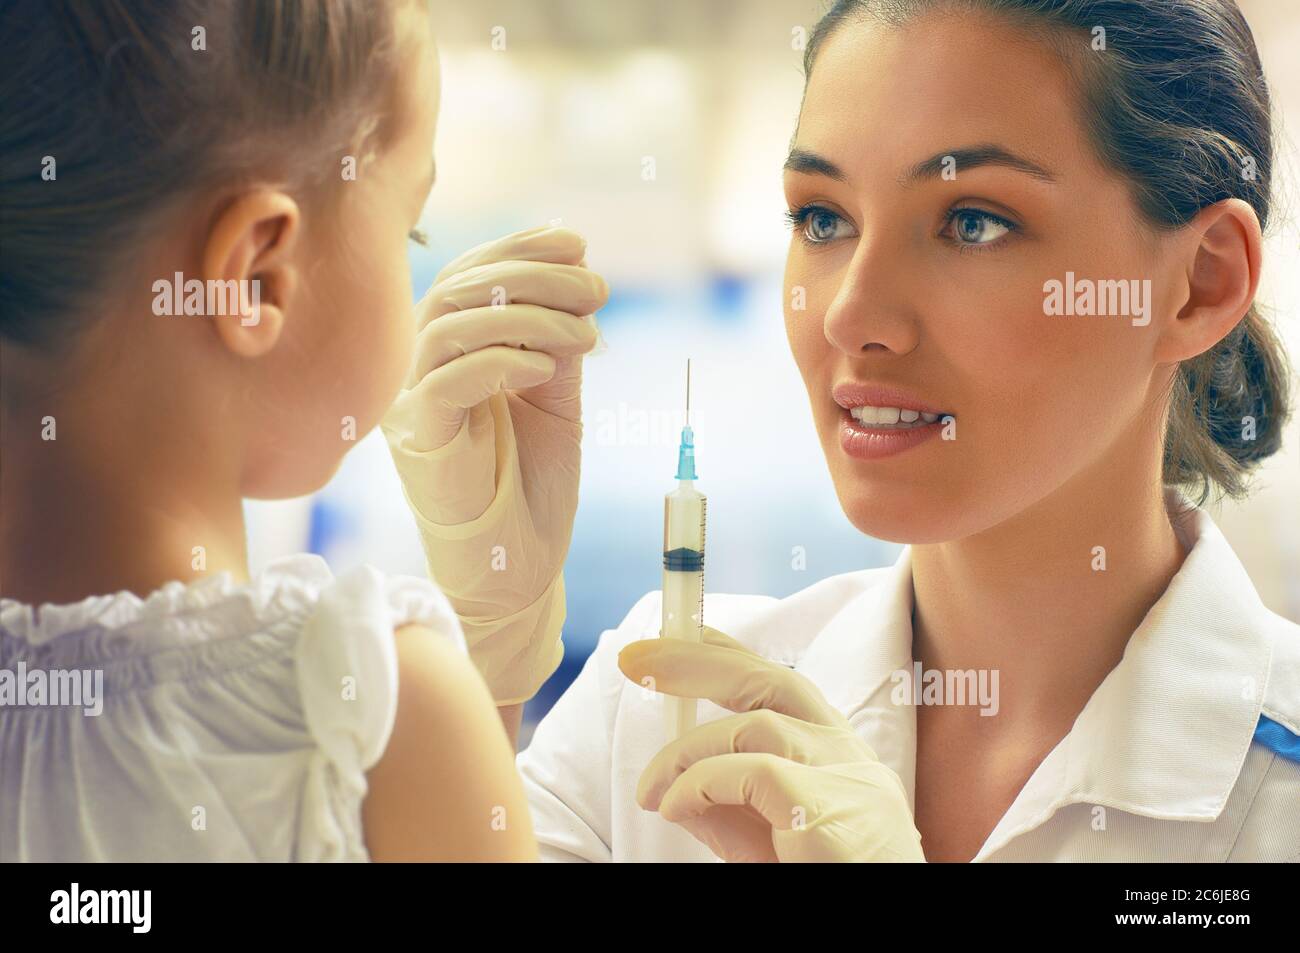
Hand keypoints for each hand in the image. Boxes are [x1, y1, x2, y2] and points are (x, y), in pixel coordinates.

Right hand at [383, 225, 608, 704]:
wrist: (519, 569)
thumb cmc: (531, 487)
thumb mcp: (556, 398)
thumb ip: (555, 342)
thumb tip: (577, 274)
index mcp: (448, 353)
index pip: (469, 277)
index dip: (520, 248)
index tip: (578, 241)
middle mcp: (419, 371)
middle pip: (457, 290)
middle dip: (532, 274)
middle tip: (597, 287)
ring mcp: (411, 406)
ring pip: (448, 327)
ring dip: (525, 314)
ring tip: (586, 330)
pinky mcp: (418, 444)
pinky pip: (445, 384)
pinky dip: (497, 361)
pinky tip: (546, 367)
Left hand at [618, 626, 924, 861]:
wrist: (880, 928)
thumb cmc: (829, 883)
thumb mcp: (769, 845)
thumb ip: (730, 812)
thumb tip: (675, 790)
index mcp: (839, 756)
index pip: (782, 686)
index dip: (728, 654)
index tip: (685, 634)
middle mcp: (849, 756)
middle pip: (771, 681)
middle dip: (697, 660)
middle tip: (637, 658)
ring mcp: (846, 778)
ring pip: (753, 725)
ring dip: (684, 752)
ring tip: (651, 792)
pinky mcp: (826, 808)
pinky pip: (748, 771)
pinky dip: (698, 783)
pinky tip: (676, 807)